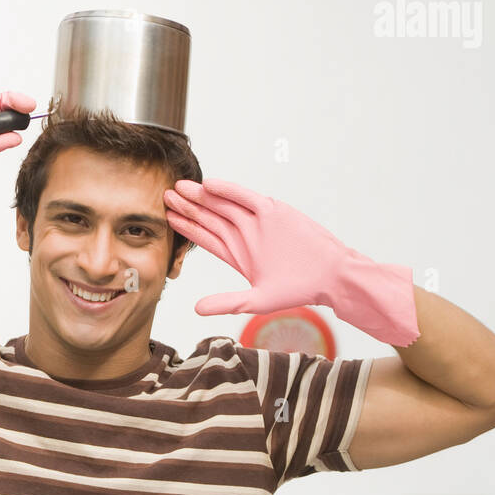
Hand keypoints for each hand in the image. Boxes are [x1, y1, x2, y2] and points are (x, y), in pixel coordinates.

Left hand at [163, 177, 418, 345]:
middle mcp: (246, 235)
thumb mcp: (257, 301)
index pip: (206, 238)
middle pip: (210, 218)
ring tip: (180, 188)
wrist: (330, 275)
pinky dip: (229, 191)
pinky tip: (209, 185)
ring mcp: (259, 221)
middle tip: (165, 195)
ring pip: (224, 206)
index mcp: (239, 255)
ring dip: (202, 197)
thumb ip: (226, 302)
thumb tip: (196, 309)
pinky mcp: (274, 211)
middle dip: (188, 207)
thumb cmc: (299, 290)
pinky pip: (246, 197)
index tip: (167, 217)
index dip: (187, 227)